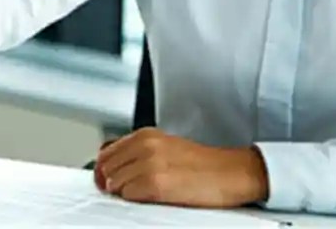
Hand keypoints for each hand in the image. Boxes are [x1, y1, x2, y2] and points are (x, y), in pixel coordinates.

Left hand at [93, 128, 268, 207]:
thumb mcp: (166, 147)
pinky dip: (136, 200)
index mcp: (146, 135)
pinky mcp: (156, 184)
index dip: (104, 170)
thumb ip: (139, 152)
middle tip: (127, 190)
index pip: (106, 152)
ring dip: (125, 192)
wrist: (231, 172)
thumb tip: (112, 167)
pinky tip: (153, 197)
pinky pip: (129, 196)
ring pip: (115, 183)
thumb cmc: (203, 164)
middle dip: (112, 181)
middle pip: (106, 168)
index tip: (106, 180)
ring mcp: (150, 164)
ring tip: (145, 193)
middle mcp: (145, 146)